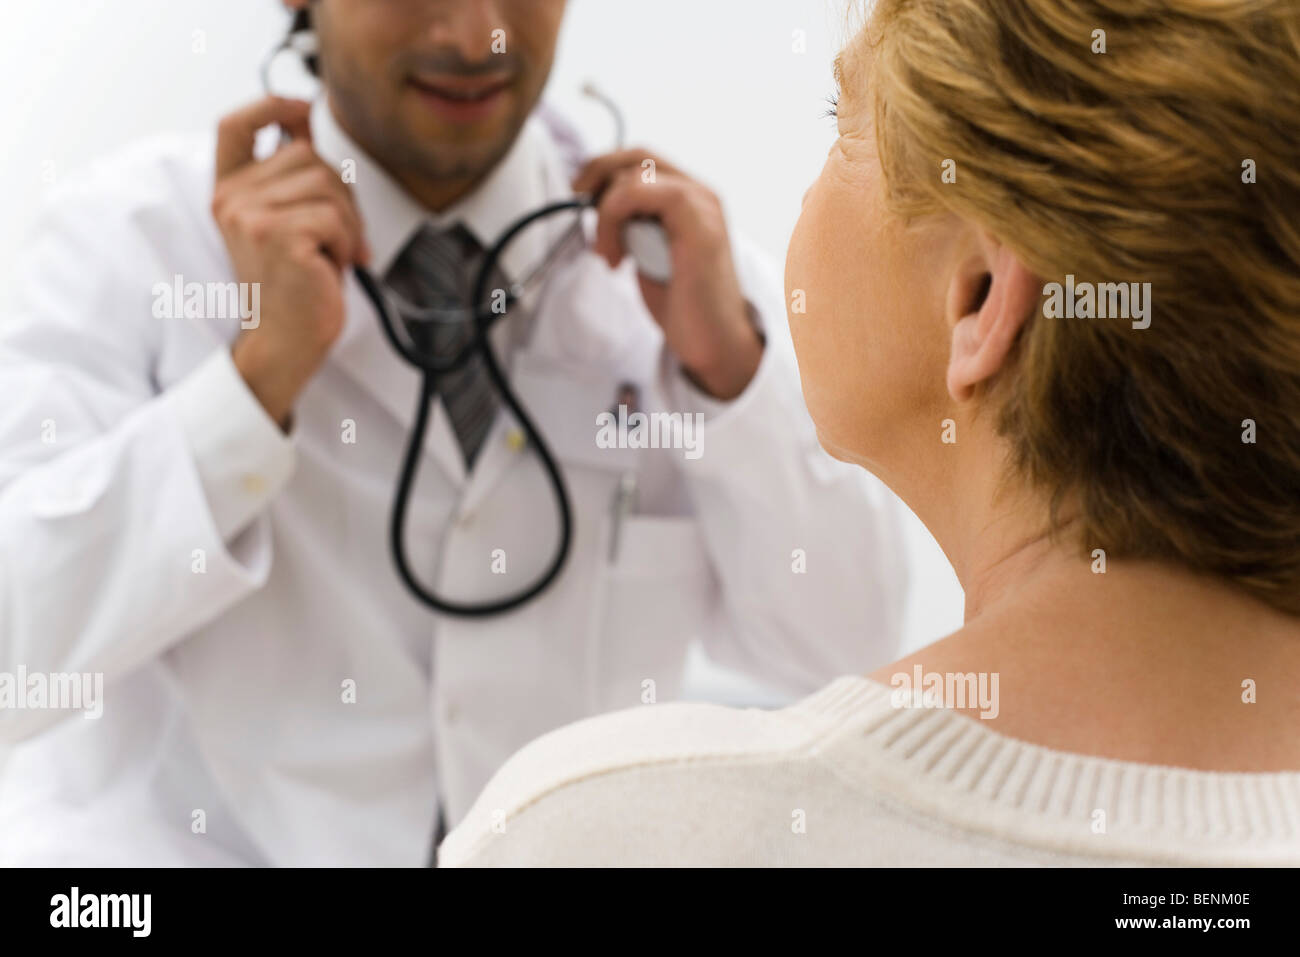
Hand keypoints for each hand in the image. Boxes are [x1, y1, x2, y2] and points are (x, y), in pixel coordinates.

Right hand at [211, 97, 370, 427]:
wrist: (284, 344)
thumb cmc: (295, 289)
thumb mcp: (290, 225)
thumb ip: (294, 181)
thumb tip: (307, 122)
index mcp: (229, 192)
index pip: (234, 127)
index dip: (268, 105)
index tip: (300, 107)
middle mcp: (231, 198)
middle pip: (308, 155)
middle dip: (341, 194)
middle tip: (342, 239)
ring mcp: (249, 214)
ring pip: (328, 184)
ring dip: (349, 223)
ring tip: (336, 256)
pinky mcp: (276, 233)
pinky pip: (335, 216)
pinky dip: (349, 243)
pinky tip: (335, 268)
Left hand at [574, 149, 762, 400]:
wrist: (714, 343)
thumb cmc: (683, 305)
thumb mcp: (648, 252)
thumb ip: (632, 224)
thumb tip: (596, 201)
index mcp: (692, 199)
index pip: (643, 159)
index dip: (605, 169)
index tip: (580, 197)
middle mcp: (701, 194)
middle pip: (638, 154)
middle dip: (597, 173)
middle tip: (577, 202)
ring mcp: (702, 205)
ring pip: (635, 174)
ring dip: (605, 212)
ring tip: (608, 255)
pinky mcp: (697, 223)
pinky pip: (640, 193)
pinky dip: (613, 219)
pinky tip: (616, 259)